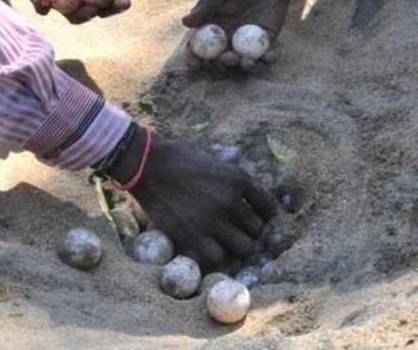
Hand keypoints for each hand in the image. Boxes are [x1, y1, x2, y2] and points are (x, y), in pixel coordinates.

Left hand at [14, 0, 143, 23]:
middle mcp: (81, 0)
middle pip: (101, 9)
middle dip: (113, 8)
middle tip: (123, 3)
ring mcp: (62, 3)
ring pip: (75, 15)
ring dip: (85, 15)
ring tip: (93, 10)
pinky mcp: (40, 1)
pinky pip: (42, 7)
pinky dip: (45, 5)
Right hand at [117, 131, 277, 269]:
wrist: (150, 165)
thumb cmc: (179, 159)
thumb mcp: (214, 163)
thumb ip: (230, 182)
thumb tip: (243, 199)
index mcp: (239, 178)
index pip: (267, 206)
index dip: (262, 216)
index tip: (255, 220)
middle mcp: (231, 200)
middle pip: (257, 230)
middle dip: (248, 233)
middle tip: (236, 233)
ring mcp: (214, 219)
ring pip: (243, 247)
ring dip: (235, 247)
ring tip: (224, 243)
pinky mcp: (194, 235)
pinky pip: (218, 257)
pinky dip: (214, 255)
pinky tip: (206, 247)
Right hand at [181, 0, 287, 69]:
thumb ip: (205, 6)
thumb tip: (185, 22)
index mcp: (211, 29)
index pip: (199, 48)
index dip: (194, 58)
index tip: (193, 63)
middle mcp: (227, 39)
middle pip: (221, 59)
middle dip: (222, 64)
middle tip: (227, 58)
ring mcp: (246, 42)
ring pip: (243, 61)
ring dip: (245, 66)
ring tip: (246, 62)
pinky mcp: (266, 40)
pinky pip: (266, 54)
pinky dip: (268, 58)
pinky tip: (269, 57)